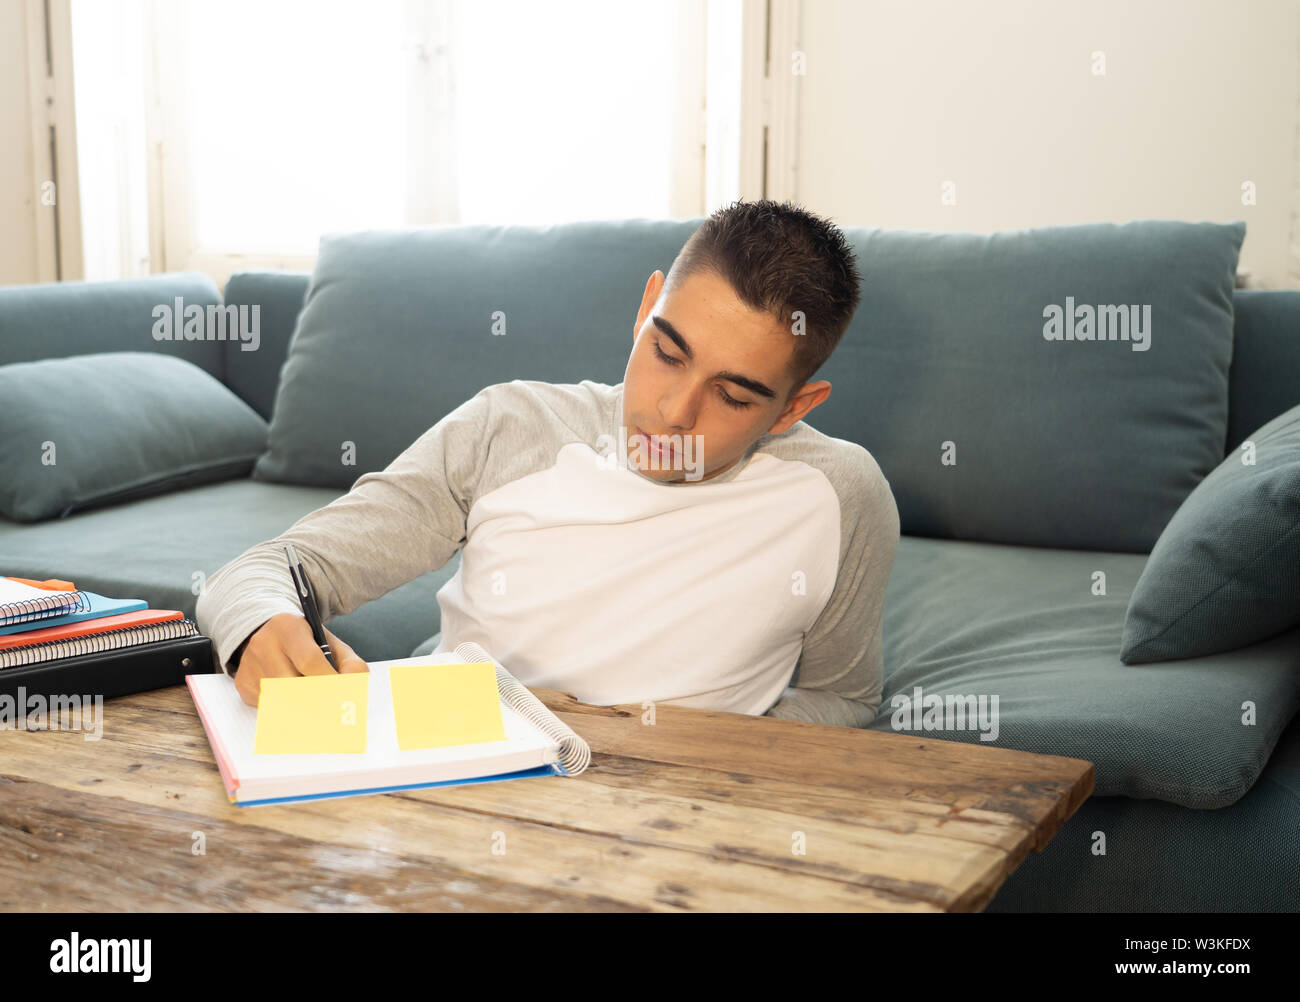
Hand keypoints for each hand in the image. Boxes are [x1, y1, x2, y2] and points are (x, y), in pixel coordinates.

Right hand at [232, 612, 367, 706]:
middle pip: (290, 685)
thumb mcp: (329, 642)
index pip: (309, 661)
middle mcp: (263, 644)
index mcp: (288, 627)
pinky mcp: (243, 685)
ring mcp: (250, 665)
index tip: (343, 694)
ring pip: (280, 699)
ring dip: (301, 706)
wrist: (266, 632)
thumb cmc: (304, 641)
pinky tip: (292, 697)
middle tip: (334, 710)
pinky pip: (268, 706)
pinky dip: (285, 707)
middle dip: (316, 699)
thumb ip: (349, 663)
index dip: (329, 681)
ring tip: (315, 703)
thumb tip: (353, 688)